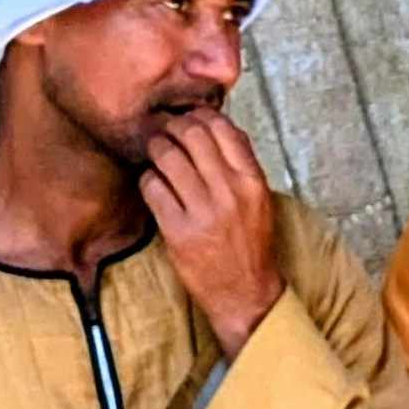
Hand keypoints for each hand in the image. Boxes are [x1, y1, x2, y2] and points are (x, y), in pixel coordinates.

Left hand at [144, 102, 283, 347]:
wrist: (246, 294)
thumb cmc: (251, 244)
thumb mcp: (259, 199)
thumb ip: (240, 164)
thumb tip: (214, 126)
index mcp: (252, 180)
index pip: (223, 127)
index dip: (201, 115)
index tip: (191, 118)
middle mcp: (230, 191)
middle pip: (192, 134)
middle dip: (173, 126)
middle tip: (166, 130)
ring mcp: (203, 211)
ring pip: (168, 156)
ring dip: (157, 148)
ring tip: (156, 153)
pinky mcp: (178, 231)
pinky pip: (153, 187)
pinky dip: (148, 179)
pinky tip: (153, 184)